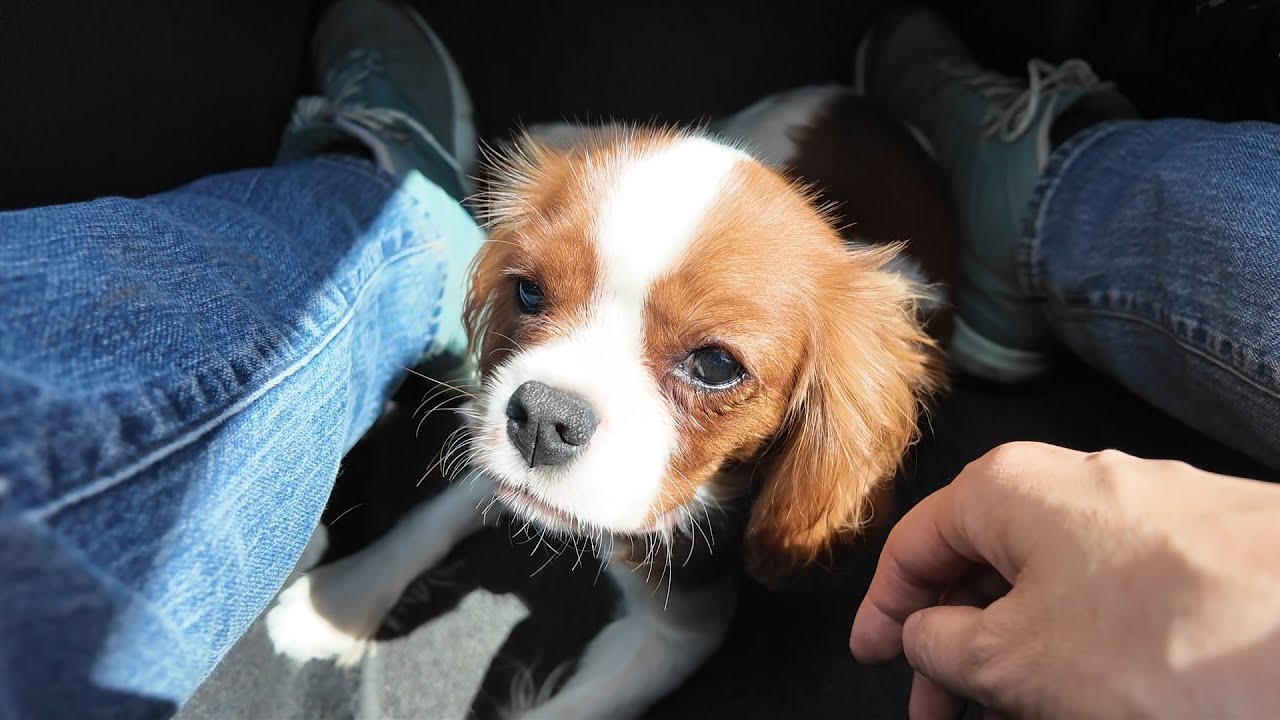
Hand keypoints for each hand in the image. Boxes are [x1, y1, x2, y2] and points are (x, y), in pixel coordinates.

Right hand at [850, 441, 1279, 718]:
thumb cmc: (1168, 642)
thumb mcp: (1011, 660)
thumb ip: (941, 644)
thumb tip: (925, 635)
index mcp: (1011, 487)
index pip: (915, 542)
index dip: (884, 608)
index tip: (874, 656)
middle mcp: (1078, 481)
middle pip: (985, 560)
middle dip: (954, 640)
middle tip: (940, 709)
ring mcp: (1149, 507)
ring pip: (1052, 580)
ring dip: (1017, 648)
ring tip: (1015, 712)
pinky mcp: (1204, 542)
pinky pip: (1113, 588)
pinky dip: (1080, 639)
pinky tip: (1086, 689)